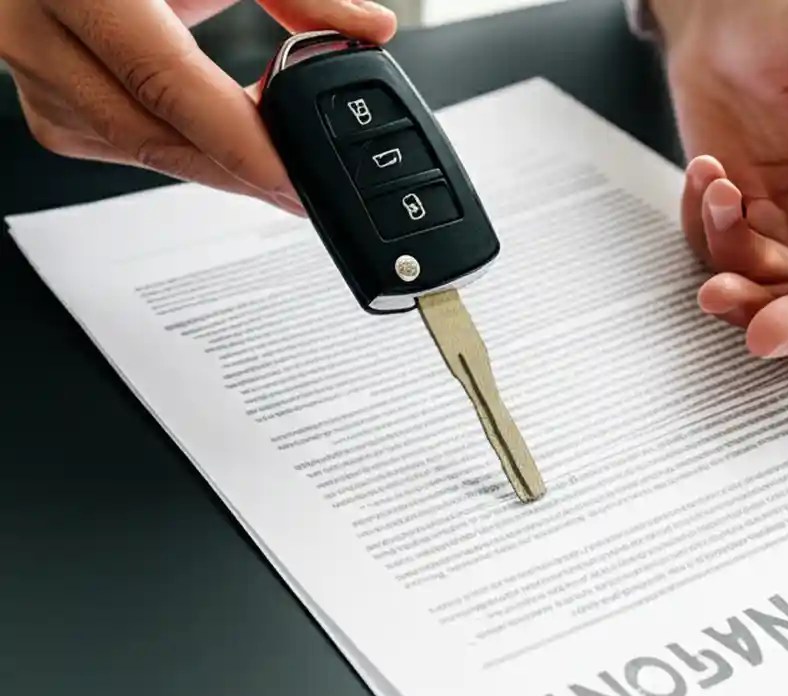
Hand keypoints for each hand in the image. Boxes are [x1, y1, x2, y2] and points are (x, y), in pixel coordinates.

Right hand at [0, 0, 396, 214]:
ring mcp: (33, 75)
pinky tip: (221, 148)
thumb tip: (370, 28)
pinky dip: (178, 149)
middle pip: (154, 136)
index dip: (236, 139)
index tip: (290, 176)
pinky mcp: (40, 101)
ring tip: (277, 172)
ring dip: (212, 166)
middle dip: (239, 173)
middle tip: (305, 192)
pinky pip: (119, 145)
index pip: (166, 82)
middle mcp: (40, 35)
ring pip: (137, 151)